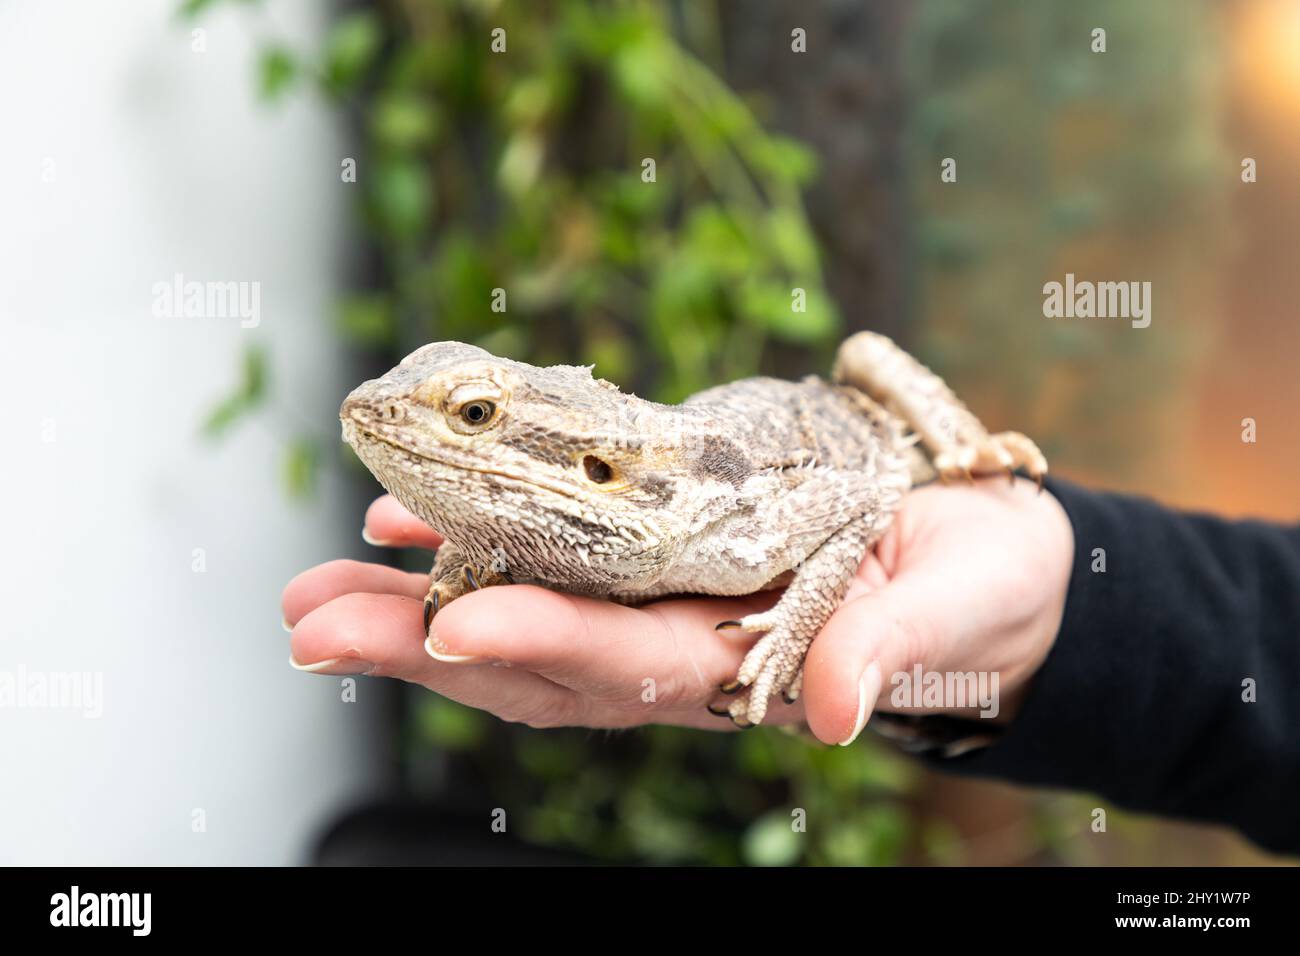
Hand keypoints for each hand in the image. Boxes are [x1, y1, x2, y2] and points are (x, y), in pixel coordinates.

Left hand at [282, 479, 1073, 744]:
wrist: (973, 557)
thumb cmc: (972, 582)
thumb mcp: (948, 608)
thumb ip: (891, 650)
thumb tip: (839, 715)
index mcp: (749, 668)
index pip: (630, 666)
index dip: (541, 649)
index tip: (448, 629)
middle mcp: (684, 648)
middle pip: (540, 659)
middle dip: (424, 645)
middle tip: (315, 622)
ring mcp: (662, 606)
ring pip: (526, 614)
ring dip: (418, 605)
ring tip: (320, 589)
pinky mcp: (658, 555)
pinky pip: (555, 557)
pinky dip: (477, 541)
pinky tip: (407, 520)